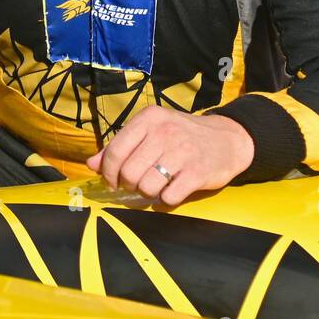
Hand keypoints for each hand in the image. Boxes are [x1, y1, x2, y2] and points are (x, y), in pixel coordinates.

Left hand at [86, 109, 254, 207]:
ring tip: (156, 186)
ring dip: (147, 194)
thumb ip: (120, 147)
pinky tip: (172, 191)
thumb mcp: (151, 132)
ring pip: (146, 187)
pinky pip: (169, 197)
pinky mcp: (198, 171)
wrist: (228, 139)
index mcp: (150, 118)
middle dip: (129, 185)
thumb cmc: (182, 137)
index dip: (109, 173)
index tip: (114, 182)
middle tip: (138, 184)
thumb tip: (91, 164)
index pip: (115, 152)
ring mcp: (183, 151)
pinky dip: (166, 200)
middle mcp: (165, 131)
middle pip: (129, 173)